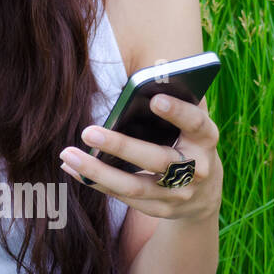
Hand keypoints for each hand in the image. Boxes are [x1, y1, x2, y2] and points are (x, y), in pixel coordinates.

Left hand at [59, 92, 222, 220]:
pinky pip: (122, 197)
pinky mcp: (159, 209)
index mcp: (206, 140)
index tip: (155, 98)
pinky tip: (73, 168)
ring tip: (67, 154)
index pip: (195, 124)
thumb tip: (158, 63)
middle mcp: (196, 171)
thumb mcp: (192, 123)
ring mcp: (177, 194)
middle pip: (157, 159)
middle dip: (121, 146)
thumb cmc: (189, 143)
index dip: (178, 112)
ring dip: (97, 171)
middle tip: (88, 131)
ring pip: (134, 186)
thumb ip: (178, 98)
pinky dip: (95, 182)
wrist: (203, 194)